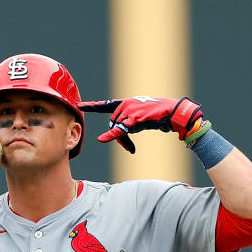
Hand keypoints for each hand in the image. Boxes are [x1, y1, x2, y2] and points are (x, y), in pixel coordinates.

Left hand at [77, 96, 202, 153]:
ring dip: (122, 142)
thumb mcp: (139, 122)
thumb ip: (128, 126)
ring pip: (116, 128)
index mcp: (125, 103)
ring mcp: (129, 110)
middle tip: (128, 148)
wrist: (172, 113)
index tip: (80, 106)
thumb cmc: (157, 117)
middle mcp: (125, 104)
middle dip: (117, 137)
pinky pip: (119, 129)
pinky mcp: (134, 118)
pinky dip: (110, 135)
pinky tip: (102, 139)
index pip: (105, 105)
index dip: (92, 106)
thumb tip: (119, 137)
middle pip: (112, 123)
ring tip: (131, 148)